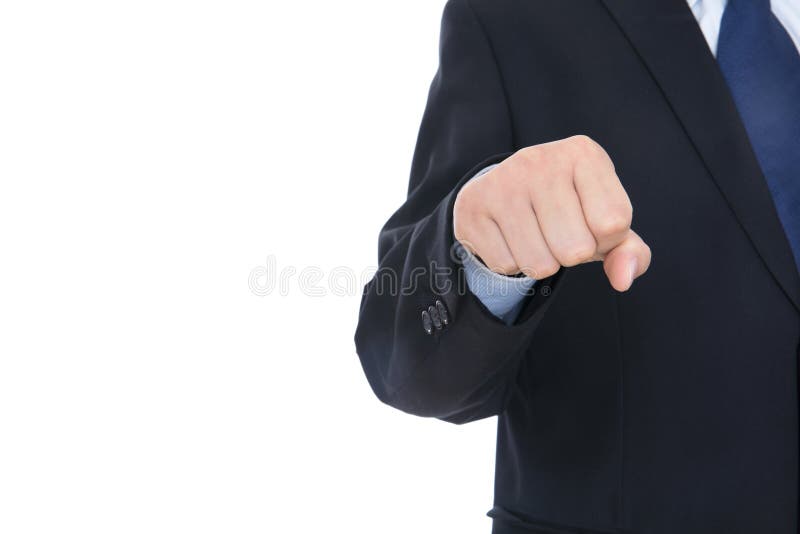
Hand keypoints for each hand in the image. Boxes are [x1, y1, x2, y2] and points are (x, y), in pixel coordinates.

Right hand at [453, 135, 650, 291]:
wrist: (501, 191)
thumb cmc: (567, 210)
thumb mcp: (605, 223)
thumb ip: (630, 252)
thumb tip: (623, 279)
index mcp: (583, 154)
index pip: (614, 223)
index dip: (605, 240)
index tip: (588, 222)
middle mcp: (541, 160)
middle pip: (577, 250)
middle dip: (571, 255)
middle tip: (557, 232)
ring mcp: (503, 183)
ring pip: (541, 264)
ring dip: (542, 263)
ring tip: (534, 235)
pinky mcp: (474, 206)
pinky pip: (507, 266)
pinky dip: (513, 263)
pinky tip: (509, 237)